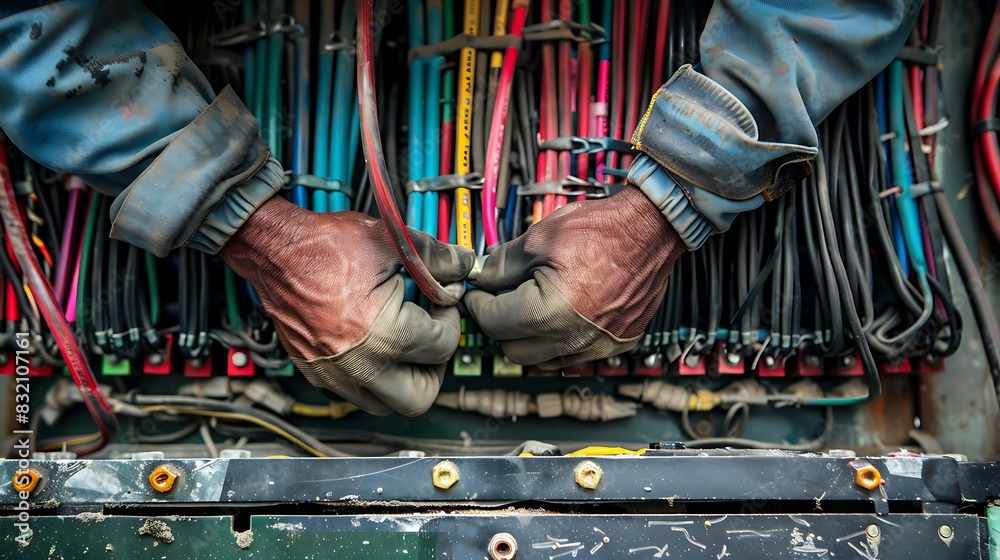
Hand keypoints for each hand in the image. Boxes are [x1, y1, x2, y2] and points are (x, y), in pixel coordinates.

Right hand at [220, 196, 474, 415]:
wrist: (273, 250)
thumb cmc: (326, 245)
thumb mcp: (392, 242)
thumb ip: (437, 257)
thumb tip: (464, 265)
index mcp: (386, 335)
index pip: (444, 347)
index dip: (451, 320)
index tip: (443, 303)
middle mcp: (360, 365)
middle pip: (420, 397)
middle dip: (433, 368)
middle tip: (431, 338)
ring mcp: (334, 374)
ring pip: (385, 404)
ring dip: (402, 379)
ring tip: (404, 343)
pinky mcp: (315, 373)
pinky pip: (354, 393)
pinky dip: (371, 378)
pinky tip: (374, 345)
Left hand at [464, 186, 685, 369]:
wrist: (652, 230)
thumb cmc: (601, 230)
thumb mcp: (539, 238)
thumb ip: (501, 264)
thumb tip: (480, 277)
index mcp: (547, 313)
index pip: (492, 322)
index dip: (477, 304)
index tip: (476, 293)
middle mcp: (573, 339)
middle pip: (512, 350)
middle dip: (500, 325)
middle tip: (499, 299)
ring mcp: (597, 347)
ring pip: (542, 360)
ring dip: (528, 339)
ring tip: (529, 307)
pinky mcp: (616, 345)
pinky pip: (574, 357)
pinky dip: (559, 343)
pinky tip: (558, 318)